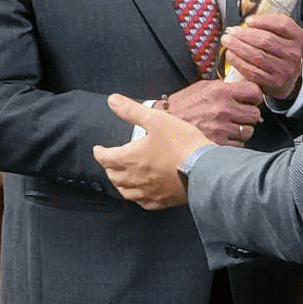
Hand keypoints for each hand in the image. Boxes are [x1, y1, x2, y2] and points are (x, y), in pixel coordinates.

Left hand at [95, 94, 208, 208]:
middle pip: (113, 176)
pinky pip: (143, 202)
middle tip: (109, 161)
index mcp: (130, 158)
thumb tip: (112, 101)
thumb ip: (131, 110)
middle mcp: (135, 178)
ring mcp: (148, 192)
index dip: (99, 153)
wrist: (204, 169)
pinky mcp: (162, 201)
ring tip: (121, 178)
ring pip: (125, 192)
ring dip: (119, 184)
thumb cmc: (181, 143)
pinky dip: (137, 197)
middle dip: (108, 168)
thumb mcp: (156, 120)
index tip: (98, 149)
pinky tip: (141, 194)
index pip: (105, 158)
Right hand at [166, 78, 263, 146]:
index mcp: (221, 91)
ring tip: (232, 127)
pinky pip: (239, 144)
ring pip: (248, 131)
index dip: (255, 96)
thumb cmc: (183, 105)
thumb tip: (241, 88)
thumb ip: (223, 87)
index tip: (252, 99)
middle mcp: (223, 108)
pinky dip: (234, 142)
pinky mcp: (218, 143)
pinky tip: (224, 136)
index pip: (254, 91)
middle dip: (249, 115)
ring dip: (243, 130)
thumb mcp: (202, 87)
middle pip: (255, 114)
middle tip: (241, 115)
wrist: (165, 123)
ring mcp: (221, 127)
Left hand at [220, 12, 302, 100]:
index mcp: (298, 37)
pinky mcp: (275, 82)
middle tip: (231, 31)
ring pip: (258, 55)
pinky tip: (231, 55)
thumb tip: (245, 11)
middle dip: (245, 34)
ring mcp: (286, 69)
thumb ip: (267, 23)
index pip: (282, 24)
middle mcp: (294, 53)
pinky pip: (253, 71)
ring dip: (239, 47)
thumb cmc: (279, 53)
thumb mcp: (281, 36)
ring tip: (227, 41)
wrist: (287, 79)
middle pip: (266, 40)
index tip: (248, 20)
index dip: (263, 20)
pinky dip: (239, 62)